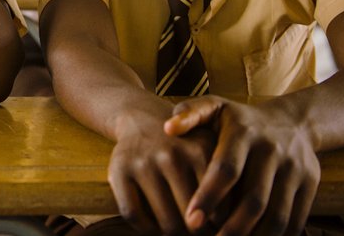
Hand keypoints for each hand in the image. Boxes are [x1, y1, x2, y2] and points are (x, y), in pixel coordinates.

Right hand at [108, 111, 214, 234]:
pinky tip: (154, 226)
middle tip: (196, 229)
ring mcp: (143, 162)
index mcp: (200, 151)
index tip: (217, 227)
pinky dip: (146, 229)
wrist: (142, 118)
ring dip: (175, 233)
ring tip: (179, 230)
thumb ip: (222, 182)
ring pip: (166, 222)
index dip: (220, 226)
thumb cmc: (184, 146)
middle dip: (197, 231)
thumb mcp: (208, 151)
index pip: (219, 208)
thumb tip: (224, 226)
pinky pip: (133, 214)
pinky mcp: (118, 169)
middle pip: (193, 219)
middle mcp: (171, 155)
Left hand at [165, 96, 318, 235]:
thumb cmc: (239, 120)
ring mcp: (294, 168)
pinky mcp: (310, 184)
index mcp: (244, 131)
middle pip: (254, 199)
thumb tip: (168, 129)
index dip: (209, 197)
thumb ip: (190, 114)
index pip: (226, 169)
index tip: (191, 219)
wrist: (293, 121)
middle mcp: (272, 149)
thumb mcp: (214, 107)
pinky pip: (295, 219)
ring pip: (277, 215)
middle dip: (231, 228)